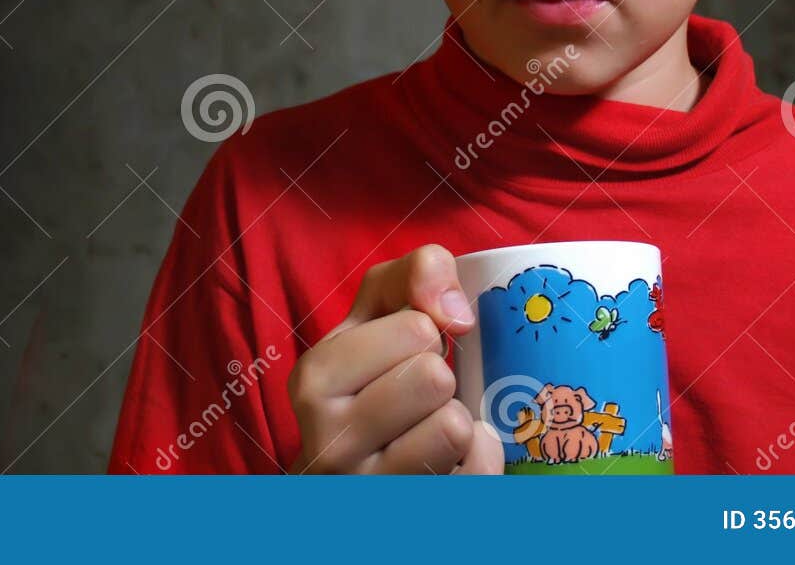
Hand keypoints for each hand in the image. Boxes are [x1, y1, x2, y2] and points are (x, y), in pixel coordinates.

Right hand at [286, 243, 502, 473]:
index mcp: (314, 379)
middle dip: (440, 380)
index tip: (400, 358)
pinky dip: (480, 459)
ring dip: (457, 421)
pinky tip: (452, 461)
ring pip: (454, 428)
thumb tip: (456, 311)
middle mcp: (328, 444)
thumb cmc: (369, 384)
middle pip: (435, 377)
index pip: (416, 328)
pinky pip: (478, 473)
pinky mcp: (411, 519)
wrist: (350, 480)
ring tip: (428, 428)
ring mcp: (367, 493)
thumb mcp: (375, 317)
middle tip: (415, 398)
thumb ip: (412, 275)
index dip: (424, 336)